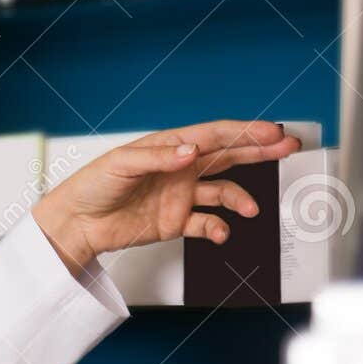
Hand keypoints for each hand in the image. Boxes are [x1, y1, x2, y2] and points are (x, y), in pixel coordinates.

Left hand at [30, 120, 301, 276]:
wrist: (74, 224)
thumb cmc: (90, 187)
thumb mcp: (121, 165)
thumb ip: (158, 157)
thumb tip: (190, 151)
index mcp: (168, 148)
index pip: (213, 136)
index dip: (243, 132)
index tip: (270, 132)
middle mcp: (179, 169)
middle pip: (227, 157)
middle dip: (259, 152)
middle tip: (288, 148)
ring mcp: (179, 196)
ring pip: (222, 191)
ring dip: (239, 198)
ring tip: (250, 207)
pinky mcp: (174, 222)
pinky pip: (205, 223)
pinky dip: (217, 227)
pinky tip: (221, 231)